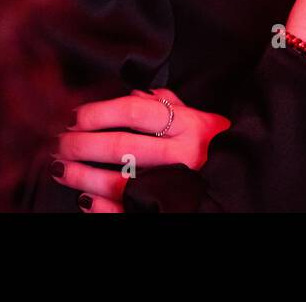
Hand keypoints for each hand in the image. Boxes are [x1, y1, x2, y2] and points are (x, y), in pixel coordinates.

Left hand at [52, 88, 229, 212]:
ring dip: (82, 174)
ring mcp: (174, 185)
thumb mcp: (201, 118)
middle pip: (120, 145)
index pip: (134, 111)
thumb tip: (135, 93)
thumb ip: (169, 103)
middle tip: (59, 141)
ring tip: (60, 168)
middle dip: (81, 143)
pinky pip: (127, 211)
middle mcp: (182, 154)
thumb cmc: (216, 147)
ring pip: (118, 180)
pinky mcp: (167, 210)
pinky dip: (101, 207)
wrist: (246, 183)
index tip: (74, 115)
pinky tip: (84, 198)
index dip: (98, 112)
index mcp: (190, 125)